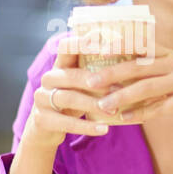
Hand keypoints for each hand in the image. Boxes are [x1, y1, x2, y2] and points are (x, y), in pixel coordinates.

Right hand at [19, 38, 113, 152]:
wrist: (45, 130)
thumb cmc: (72, 102)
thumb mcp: (81, 86)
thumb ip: (97, 74)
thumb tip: (131, 66)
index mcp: (59, 66)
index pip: (67, 47)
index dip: (83, 43)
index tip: (105, 44)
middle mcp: (48, 79)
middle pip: (71, 74)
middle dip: (96, 81)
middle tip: (119, 89)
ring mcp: (41, 99)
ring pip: (68, 98)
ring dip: (93, 104)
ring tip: (114, 111)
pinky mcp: (41, 119)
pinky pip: (66, 122)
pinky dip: (86, 126)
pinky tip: (103, 129)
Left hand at [83, 45, 172, 156]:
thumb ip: (152, 73)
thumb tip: (118, 77)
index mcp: (170, 55)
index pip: (141, 45)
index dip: (119, 45)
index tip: (95, 48)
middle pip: (139, 66)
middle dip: (112, 72)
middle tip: (90, 80)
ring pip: (148, 87)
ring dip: (123, 96)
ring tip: (103, 106)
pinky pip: (161, 107)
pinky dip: (142, 113)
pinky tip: (126, 119)